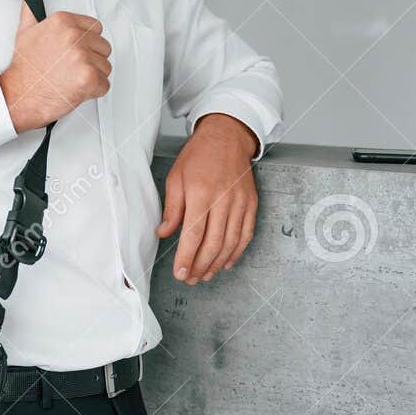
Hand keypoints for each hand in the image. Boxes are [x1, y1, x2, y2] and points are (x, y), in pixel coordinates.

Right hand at [0, 2, 111, 131]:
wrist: (19, 95)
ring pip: (105, 67)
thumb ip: (31, 14)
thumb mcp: (24, 33)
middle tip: (71, 69)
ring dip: (92, 76)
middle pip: (103, 47)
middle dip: (92, 60)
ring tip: (71, 79)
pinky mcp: (88, 77)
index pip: (96, 28)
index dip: (88, 43)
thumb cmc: (24, 70)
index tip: (75, 52)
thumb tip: (28, 2)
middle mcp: (73, 36)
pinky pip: (104, 85)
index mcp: (63, 22)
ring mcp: (82, 56)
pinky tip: (75, 89)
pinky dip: (93, 92)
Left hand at [155, 113, 259, 283]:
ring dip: (217, 263)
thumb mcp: (176, 177)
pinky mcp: (251, 204)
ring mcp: (240, 203)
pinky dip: (236, 252)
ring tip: (205, 274)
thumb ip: (171, 208)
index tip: (180, 273)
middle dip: (200, 266)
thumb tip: (164, 233)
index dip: (186, 257)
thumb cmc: (199, 155)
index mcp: (201, 193)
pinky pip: (246, 234)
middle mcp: (223, 200)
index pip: (194, 234)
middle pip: (213, 243)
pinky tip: (225, 262)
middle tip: (190, 278)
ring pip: (231, 243)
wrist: (227, 136)